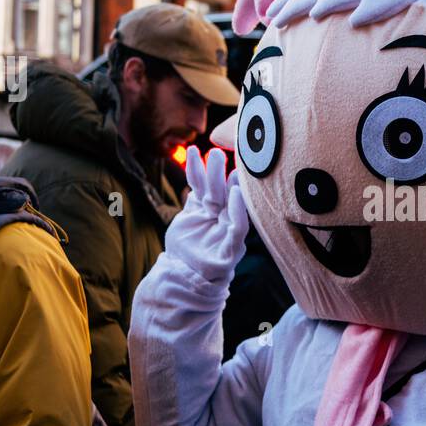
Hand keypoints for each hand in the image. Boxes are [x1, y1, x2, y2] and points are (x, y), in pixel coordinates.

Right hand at [164, 147, 249, 282]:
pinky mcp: (196, 207)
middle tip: (218, 156)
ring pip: (209, 188)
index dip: (236, 203)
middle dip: (219, 177)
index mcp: (235, 232)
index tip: (234, 186)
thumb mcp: (224, 261)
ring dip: (208, 171)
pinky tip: (193, 153)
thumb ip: (233, 239)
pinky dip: (194, 171)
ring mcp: (211, 211)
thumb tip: (236, 222)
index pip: (238, 214)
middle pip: (223, 195)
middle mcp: (225, 218)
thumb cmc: (210, 273)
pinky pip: (196, 187)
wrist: (187, 273)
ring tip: (209, 152)